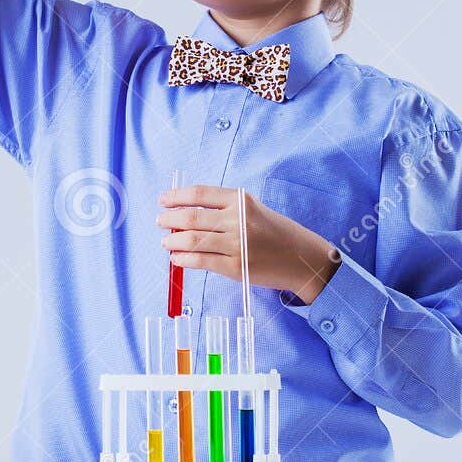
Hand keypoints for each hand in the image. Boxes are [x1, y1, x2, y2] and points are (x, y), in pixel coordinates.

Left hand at [157, 185, 340, 303]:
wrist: (301, 258)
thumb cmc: (275, 233)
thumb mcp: (252, 211)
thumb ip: (224, 211)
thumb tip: (185, 216)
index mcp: (241, 201)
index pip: (199, 194)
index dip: (176, 197)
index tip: (163, 200)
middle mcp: (238, 220)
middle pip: (191, 217)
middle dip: (169, 219)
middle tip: (160, 221)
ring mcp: (237, 244)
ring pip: (192, 240)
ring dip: (173, 241)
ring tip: (166, 242)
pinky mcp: (236, 267)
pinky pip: (201, 261)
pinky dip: (184, 259)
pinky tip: (177, 258)